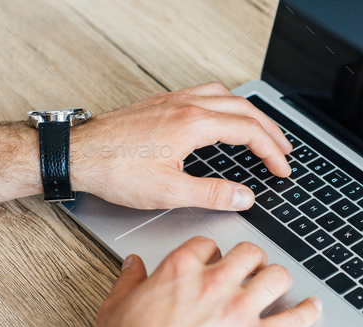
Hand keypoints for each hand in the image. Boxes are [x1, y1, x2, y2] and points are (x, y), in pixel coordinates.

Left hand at [70, 82, 291, 209]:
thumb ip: (213, 194)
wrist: (78, 154)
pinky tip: (223, 115)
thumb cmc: (116, 171)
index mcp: (194, 124)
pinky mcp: (162, 103)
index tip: (281, 169)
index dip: (271, 152)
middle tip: (284, 149)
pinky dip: (227, 103)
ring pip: (226, 96)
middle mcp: (187, 105)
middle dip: (270, 130)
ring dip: (250, 112)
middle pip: (244, 109)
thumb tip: (244, 197)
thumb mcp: (169, 192)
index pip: (248, 132)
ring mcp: (174, 101)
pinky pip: (206, 93)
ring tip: (262, 129)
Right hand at [96, 236, 321, 326]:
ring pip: (276, 276)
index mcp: (180, 272)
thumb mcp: (114, 310)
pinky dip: (307, 313)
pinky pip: (294, 321)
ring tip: (275, 281)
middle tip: (249, 266)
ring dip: (277, 277)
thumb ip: (128, 281)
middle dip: (250, 257)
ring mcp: (239, 311)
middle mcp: (214, 284)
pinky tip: (312, 307)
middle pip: (248, 253)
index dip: (211, 250)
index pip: (207, 244)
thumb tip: (133, 264)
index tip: (213, 258)